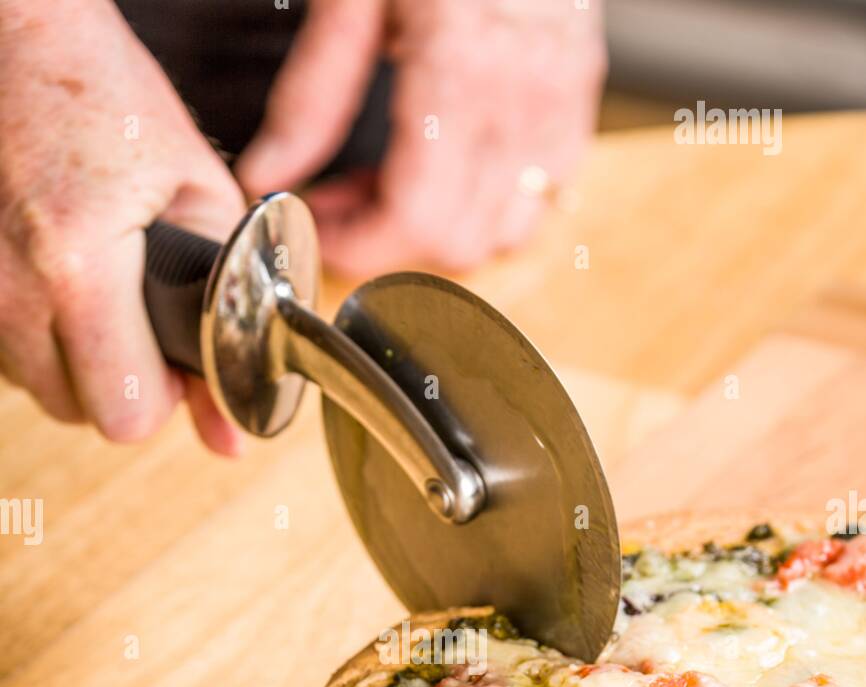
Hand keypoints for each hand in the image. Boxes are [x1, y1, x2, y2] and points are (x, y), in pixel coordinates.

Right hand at [0, 0, 246, 450]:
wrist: (13, 34)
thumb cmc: (104, 94)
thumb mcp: (196, 191)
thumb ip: (226, 316)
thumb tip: (228, 437)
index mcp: (78, 263)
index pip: (125, 415)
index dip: (161, 396)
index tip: (172, 359)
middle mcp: (7, 285)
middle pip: (78, 413)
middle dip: (120, 380)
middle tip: (138, 318)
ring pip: (37, 388)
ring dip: (74, 358)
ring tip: (95, 283)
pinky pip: (1, 352)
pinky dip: (34, 331)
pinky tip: (54, 277)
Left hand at [236, 0, 606, 276]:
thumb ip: (312, 95)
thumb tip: (271, 172)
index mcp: (462, 73)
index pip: (415, 221)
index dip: (356, 247)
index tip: (314, 226)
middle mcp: (523, 100)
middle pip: (458, 243)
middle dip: (389, 241)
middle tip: (340, 197)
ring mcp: (559, 103)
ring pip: (506, 232)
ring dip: (441, 228)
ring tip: (392, 180)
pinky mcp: (577, 95)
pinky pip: (545, 192)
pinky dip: (493, 201)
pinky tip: (450, 163)